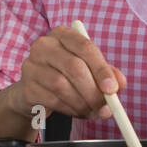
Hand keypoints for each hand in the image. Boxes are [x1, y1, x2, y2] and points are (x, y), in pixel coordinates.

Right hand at [8, 25, 126, 121]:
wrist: (36, 93)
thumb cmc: (67, 77)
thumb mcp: (90, 72)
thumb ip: (107, 75)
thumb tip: (119, 84)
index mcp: (64, 34)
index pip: (85, 47)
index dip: (101, 69)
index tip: (112, 88)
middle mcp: (45, 45)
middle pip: (74, 66)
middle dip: (93, 91)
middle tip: (105, 107)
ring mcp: (32, 65)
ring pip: (61, 85)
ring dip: (81, 103)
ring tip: (90, 110)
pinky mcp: (26, 86)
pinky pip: (51, 100)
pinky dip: (68, 109)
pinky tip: (74, 111)